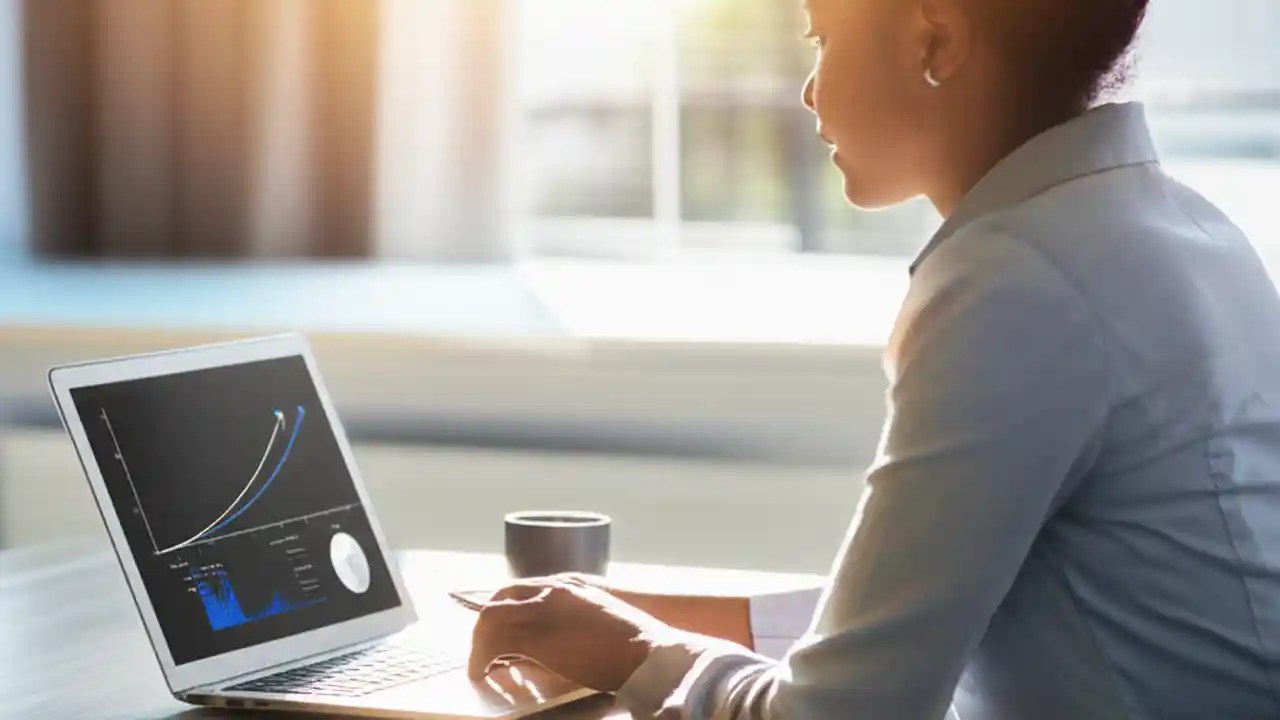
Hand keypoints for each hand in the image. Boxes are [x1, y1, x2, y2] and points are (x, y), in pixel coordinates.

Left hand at [468, 575, 674, 691]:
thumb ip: (568, 624)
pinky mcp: (537, 636)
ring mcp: (543, 610)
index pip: (519, 589)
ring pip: (490, 617)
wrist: (649, 652)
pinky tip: (485, 674)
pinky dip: (482, 659)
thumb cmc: (634, 643)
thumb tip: (540, 647)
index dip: (503, 611)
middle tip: (483, 651)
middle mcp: (551, 590)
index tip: (498, 632)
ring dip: (481, 643)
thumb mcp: (597, 620)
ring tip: (481, 667)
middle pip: (499, 599)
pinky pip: (494, 643)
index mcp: (568, 585)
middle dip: (486, 625)